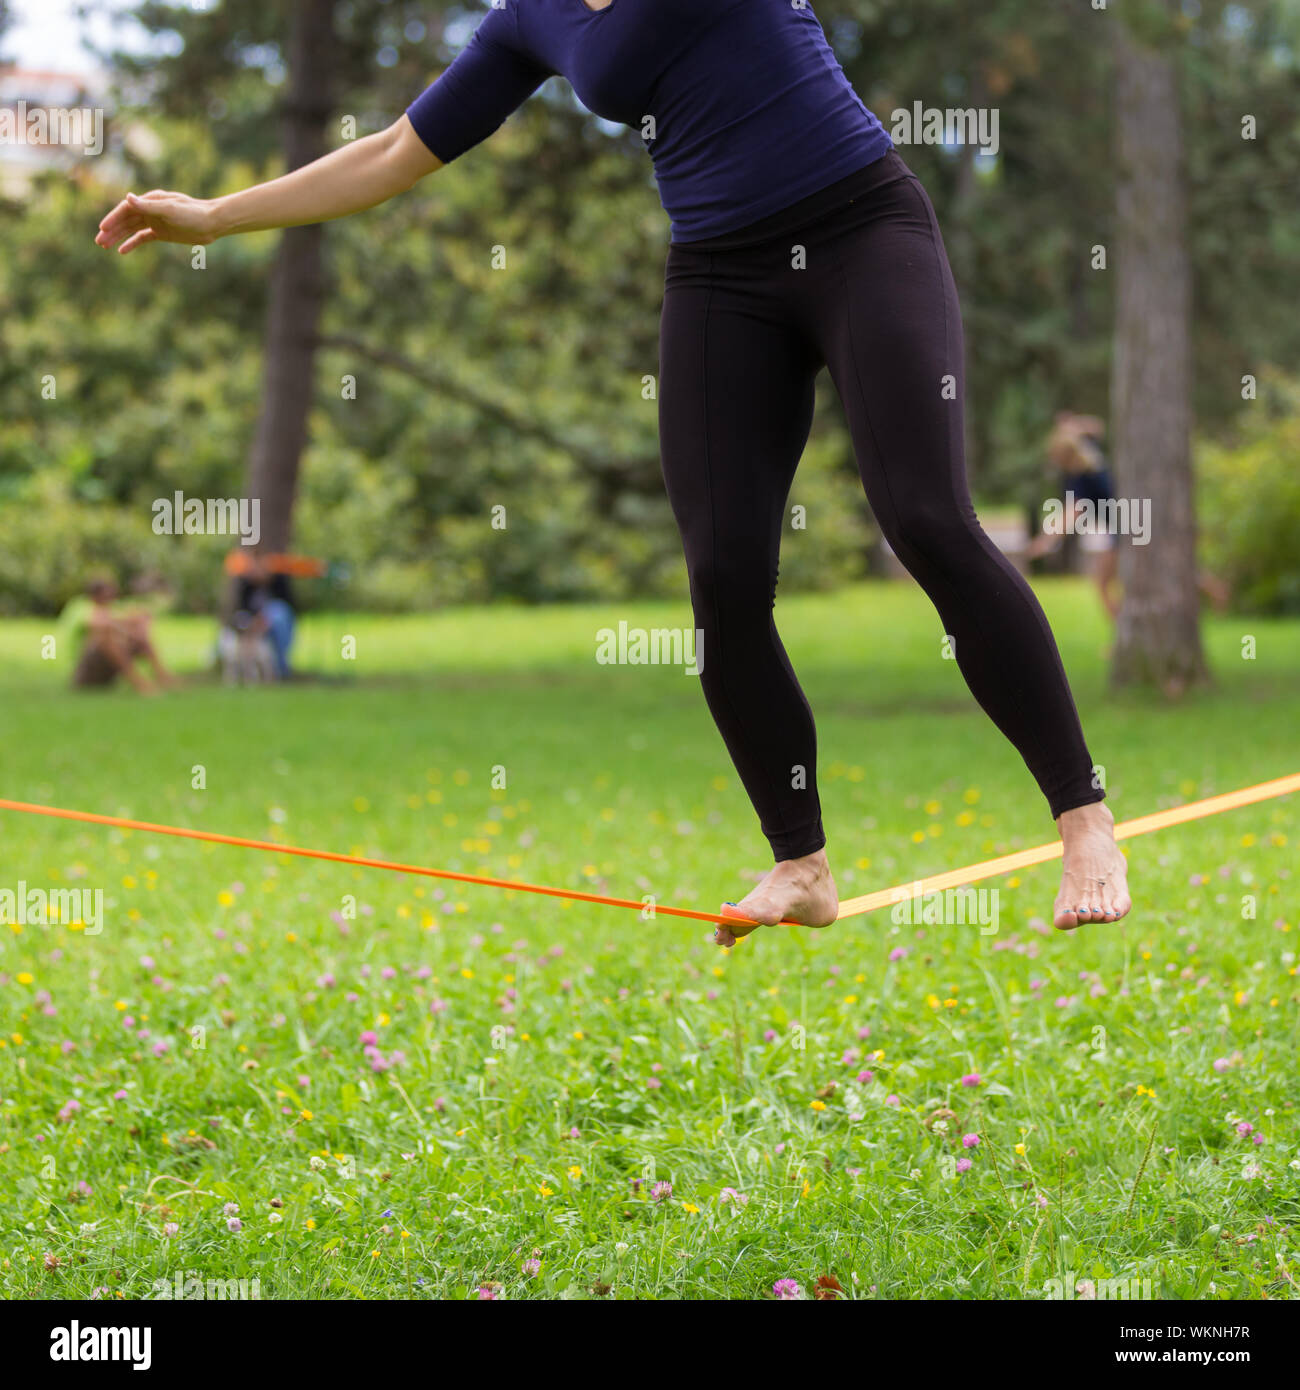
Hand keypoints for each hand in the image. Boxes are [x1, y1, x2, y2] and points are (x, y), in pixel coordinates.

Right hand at [96, 189, 219, 254]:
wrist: (212, 223)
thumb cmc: (192, 214)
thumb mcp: (170, 210)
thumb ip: (148, 206)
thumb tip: (128, 198)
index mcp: (150, 201)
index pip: (126, 209)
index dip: (113, 218)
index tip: (103, 229)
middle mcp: (150, 210)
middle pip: (126, 220)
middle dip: (112, 230)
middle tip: (99, 242)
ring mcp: (155, 221)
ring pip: (132, 229)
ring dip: (118, 237)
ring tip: (104, 246)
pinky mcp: (162, 233)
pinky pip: (143, 237)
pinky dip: (132, 243)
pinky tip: (122, 251)